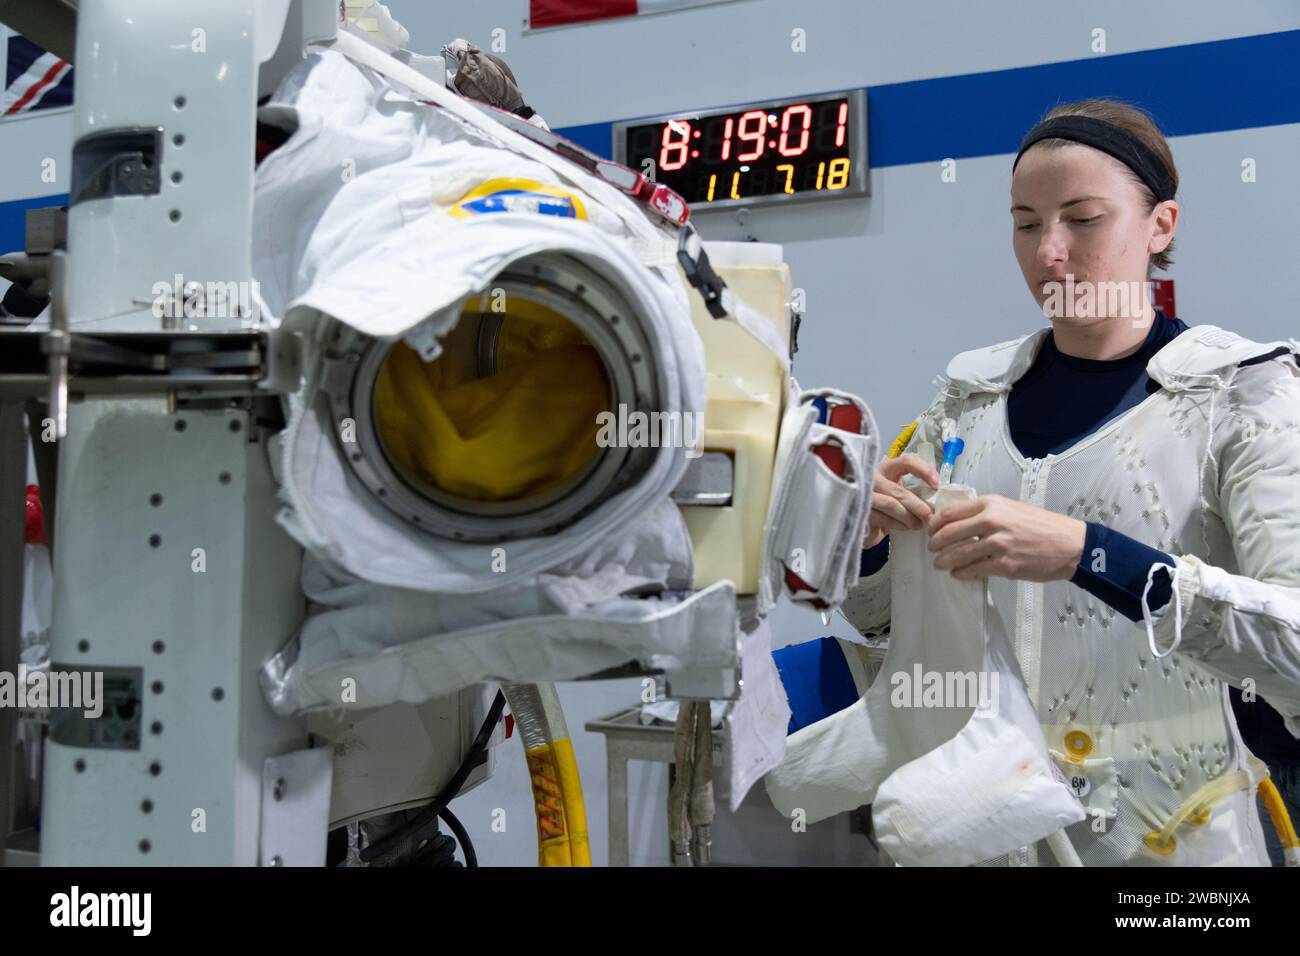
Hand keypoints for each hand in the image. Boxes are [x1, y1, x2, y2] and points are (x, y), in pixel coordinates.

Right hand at [864, 453, 940, 548]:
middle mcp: (873, 477)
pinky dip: (898, 524)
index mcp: (886, 468)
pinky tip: (906, 527)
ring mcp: (865, 494)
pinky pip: (883, 518)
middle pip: (899, 490)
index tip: (936, 485)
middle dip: (917, 504)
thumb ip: (914, 489)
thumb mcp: (900, 490)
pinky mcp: (861, 510)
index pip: (907, 461)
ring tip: (918, 524)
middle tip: (929, 515)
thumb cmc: (886, 503)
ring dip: (908, 517)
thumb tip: (937, 497)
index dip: (924, 471)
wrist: (864, 519)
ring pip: (891, 505)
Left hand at [926, 494, 1085, 581]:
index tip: (931, 530)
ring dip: (944, 561)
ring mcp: (998, 544)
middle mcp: (992, 521)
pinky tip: (957, 574)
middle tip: (932, 549)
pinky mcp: (1005, 565)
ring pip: (958, 554)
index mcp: (991, 504)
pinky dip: (961, 573)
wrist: (1070, 545)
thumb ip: (986, 513)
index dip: (935, 524)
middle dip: (935, 543)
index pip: (950, 513)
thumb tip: (958, 522)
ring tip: (939, 564)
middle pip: (949, 533)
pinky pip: (974, 570)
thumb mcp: (1011, 508)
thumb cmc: (1042, 525)